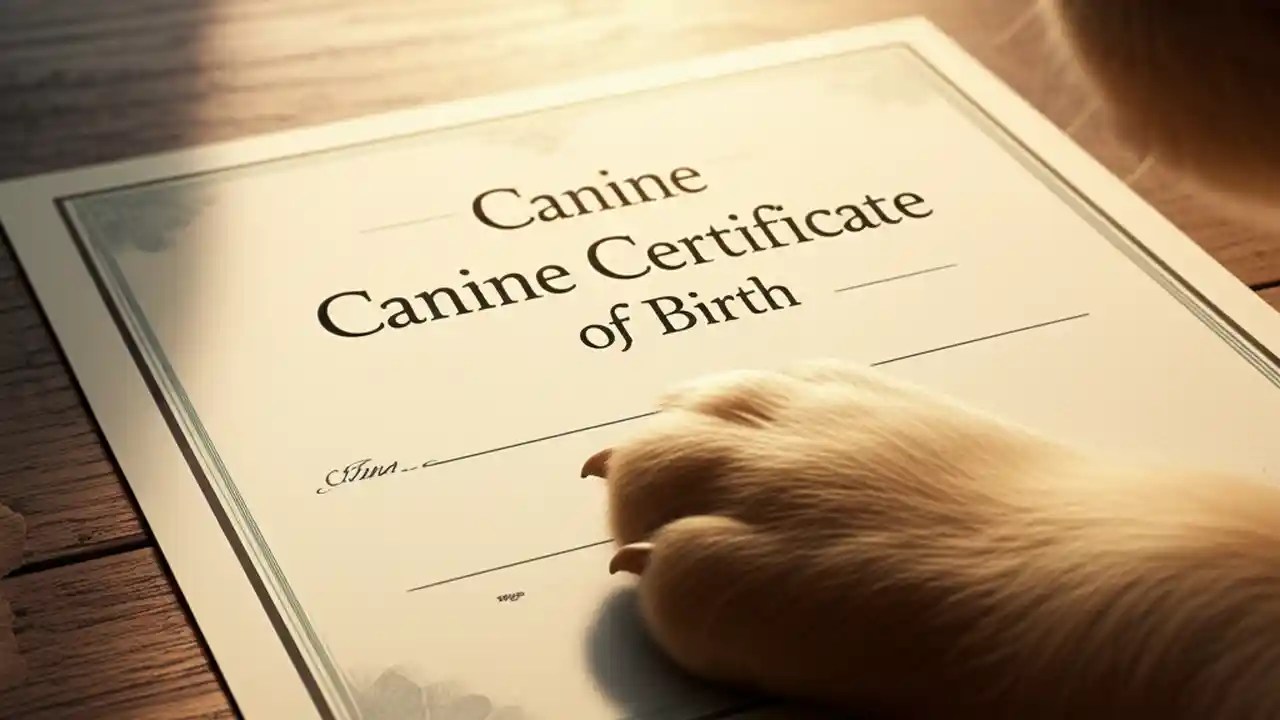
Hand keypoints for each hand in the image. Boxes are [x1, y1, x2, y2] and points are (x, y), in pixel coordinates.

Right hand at [581, 359, 1277, 718]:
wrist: (1097, 588)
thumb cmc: (980, 669)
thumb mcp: (831, 689)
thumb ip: (746, 644)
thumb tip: (701, 610)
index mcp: (727, 585)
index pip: (647, 585)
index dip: (666, 600)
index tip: (696, 616)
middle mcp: (751, 489)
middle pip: (641, 470)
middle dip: (637, 503)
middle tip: (658, 534)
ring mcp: (805, 429)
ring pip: (693, 406)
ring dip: (677, 436)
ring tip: (687, 463)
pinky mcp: (864, 390)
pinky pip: (772, 375)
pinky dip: (745, 397)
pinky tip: (753, 418)